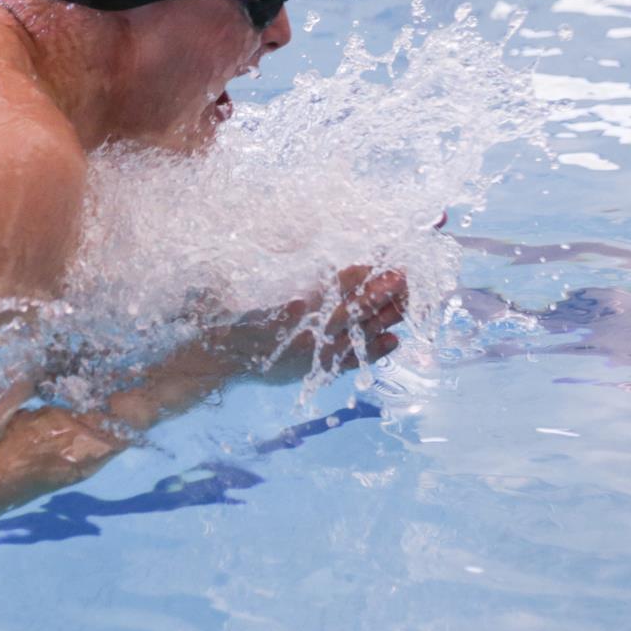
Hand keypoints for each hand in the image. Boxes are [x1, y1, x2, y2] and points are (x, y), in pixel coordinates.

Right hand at [220, 263, 410, 379]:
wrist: (221, 361)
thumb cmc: (231, 322)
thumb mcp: (243, 299)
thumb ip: (274, 302)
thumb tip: (300, 303)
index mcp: (294, 310)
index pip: (332, 289)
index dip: (358, 276)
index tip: (379, 262)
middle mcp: (310, 333)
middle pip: (353, 310)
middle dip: (380, 293)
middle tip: (404, 276)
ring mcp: (317, 352)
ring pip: (359, 334)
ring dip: (385, 318)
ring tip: (408, 303)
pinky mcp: (319, 368)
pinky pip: (353, 361)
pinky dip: (374, 353)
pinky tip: (394, 341)